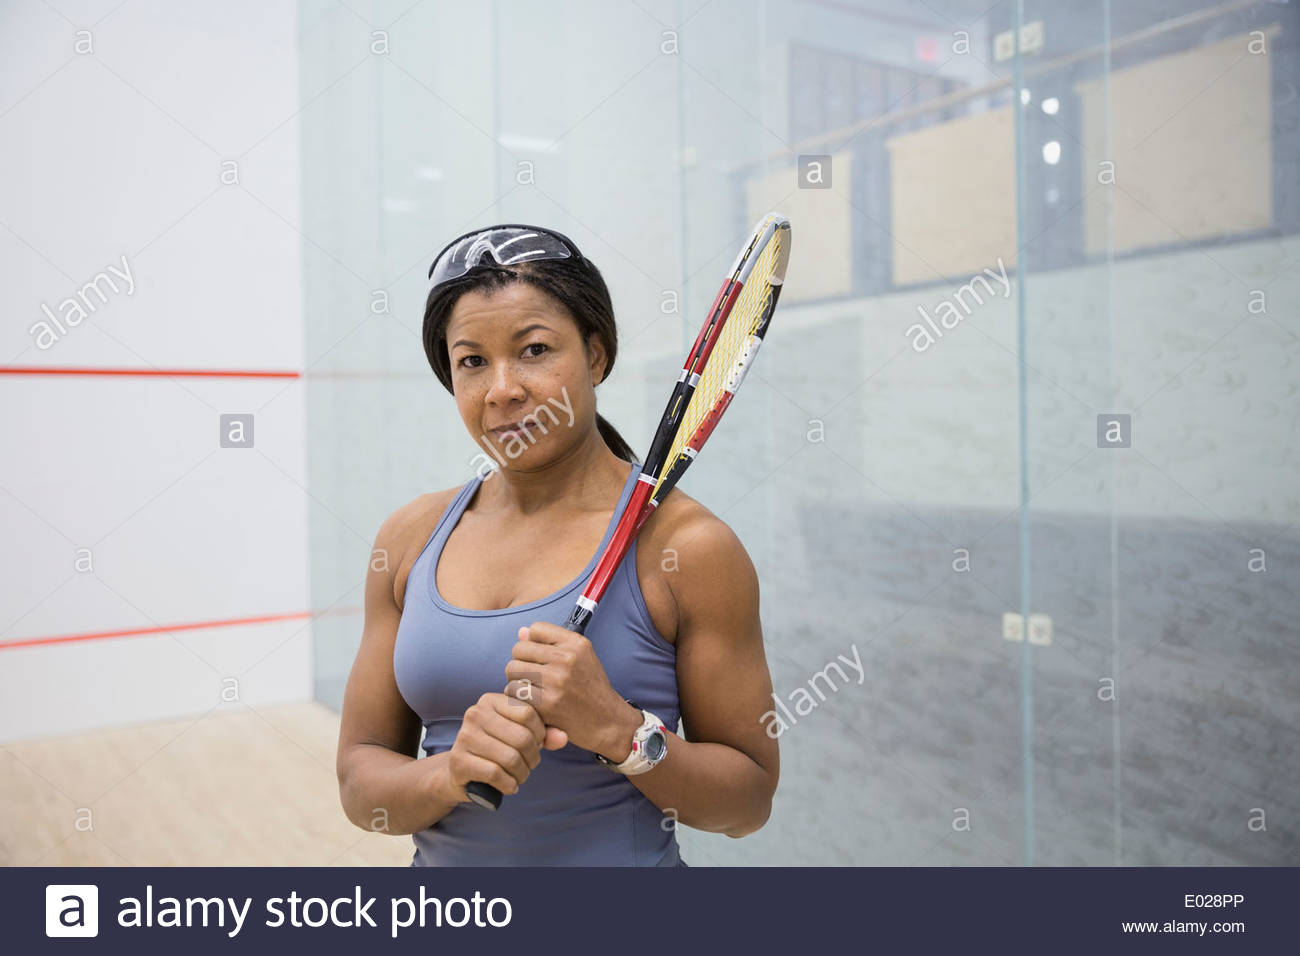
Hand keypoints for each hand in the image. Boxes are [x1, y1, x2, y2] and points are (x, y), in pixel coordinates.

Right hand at [442, 692, 567, 802]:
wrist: (461, 770)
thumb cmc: (497, 748)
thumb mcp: (521, 735)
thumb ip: (544, 733)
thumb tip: (563, 738)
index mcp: (491, 700)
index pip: (529, 713)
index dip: (540, 734)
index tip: (538, 745)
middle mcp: (475, 714)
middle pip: (522, 737)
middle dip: (533, 757)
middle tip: (531, 765)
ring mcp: (464, 737)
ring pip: (510, 758)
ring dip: (522, 774)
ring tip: (520, 776)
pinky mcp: (459, 761)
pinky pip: (495, 774)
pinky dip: (508, 784)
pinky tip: (509, 786)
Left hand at [504, 621, 635, 758]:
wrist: (607, 721)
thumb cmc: (590, 689)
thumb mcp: (581, 658)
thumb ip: (551, 643)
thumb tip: (521, 632)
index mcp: (576, 644)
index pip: (536, 628)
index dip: (533, 642)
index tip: (540, 656)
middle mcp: (567, 658)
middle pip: (519, 648)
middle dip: (521, 662)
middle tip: (533, 676)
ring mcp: (556, 680)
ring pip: (512, 669)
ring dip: (516, 679)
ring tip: (531, 688)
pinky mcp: (546, 702)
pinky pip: (514, 690)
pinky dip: (517, 697)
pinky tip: (530, 702)